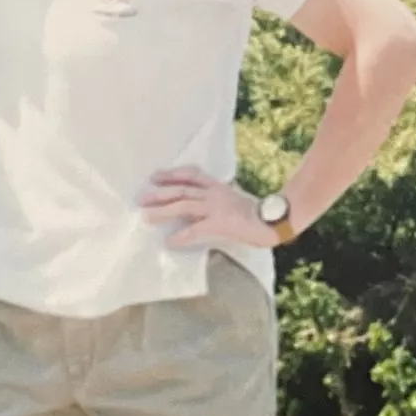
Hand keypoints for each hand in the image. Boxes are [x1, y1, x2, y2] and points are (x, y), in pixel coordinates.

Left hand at [139, 166, 281, 249]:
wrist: (273, 220)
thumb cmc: (256, 213)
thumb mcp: (234, 199)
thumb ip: (218, 199)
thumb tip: (201, 205)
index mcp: (218, 187)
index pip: (192, 175)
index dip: (172, 175)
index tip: (155, 176)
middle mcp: (214, 193)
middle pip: (182, 189)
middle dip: (160, 193)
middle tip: (141, 198)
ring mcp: (217, 207)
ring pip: (184, 205)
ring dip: (164, 211)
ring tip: (147, 217)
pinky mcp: (220, 223)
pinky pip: (196, 230)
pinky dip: (181, 235)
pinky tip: (169, 241)